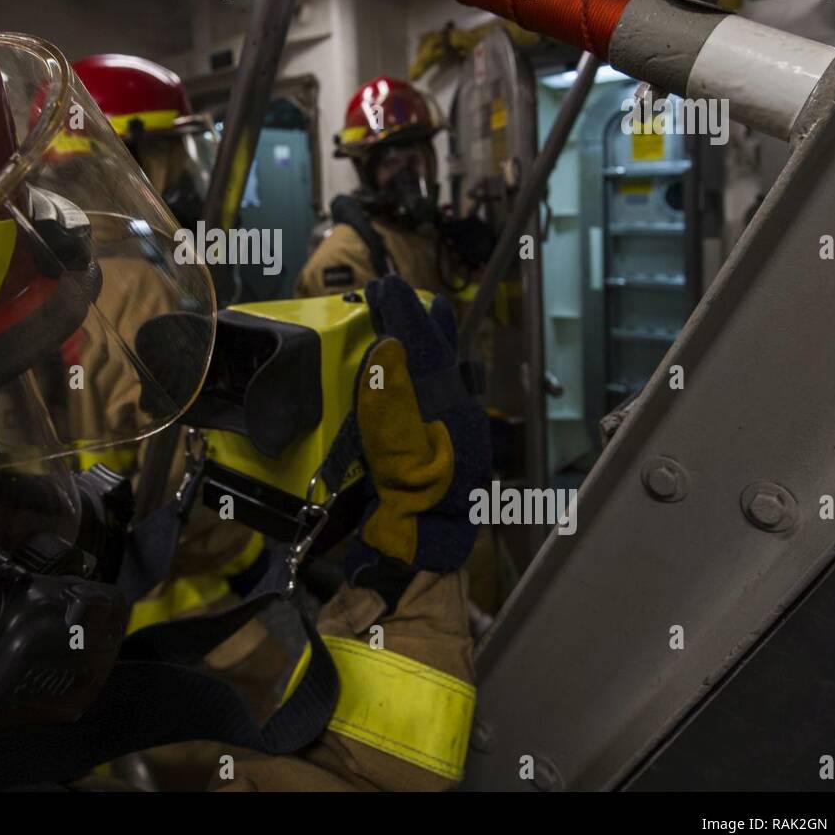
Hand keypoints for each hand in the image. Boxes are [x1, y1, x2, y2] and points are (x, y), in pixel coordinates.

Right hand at [350, 275, 489, 577]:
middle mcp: (452, 408)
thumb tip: (388, 346)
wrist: (428, 548)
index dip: (400, 313)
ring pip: (439, 370)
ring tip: (421, 312)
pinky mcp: (441, 445)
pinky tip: (417, 367)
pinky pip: (434, 394)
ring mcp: (450, 427)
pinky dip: (424, 372)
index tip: (381, 286)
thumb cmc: (413, 500)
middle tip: (396, 290)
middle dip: (417, 320)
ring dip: (427, 340)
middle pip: (435, 351)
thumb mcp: (395, 445)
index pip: (420, 345)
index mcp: (443, 404)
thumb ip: (389, 396)